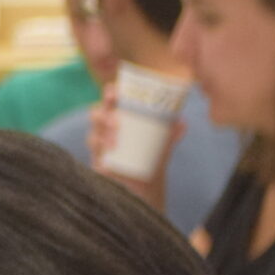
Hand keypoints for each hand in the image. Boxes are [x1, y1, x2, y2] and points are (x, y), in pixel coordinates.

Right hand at [86, 83, 177, 215]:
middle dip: (104, 116)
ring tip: (115, 143)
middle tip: (117, 122)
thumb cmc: (151, 155)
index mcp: (121, 116)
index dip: (109, 94)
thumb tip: (182, 123)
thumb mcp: (163, 144)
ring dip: (102, 136)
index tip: (114, 92)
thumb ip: (171, 134)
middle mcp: (106, 129)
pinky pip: (93, 156)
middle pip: (96, 115)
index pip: (111, 101)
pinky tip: (105, 160)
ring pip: (92, 135)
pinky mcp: (97, 162)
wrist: (145, 183)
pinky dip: (99, 156)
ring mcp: (100, 146)